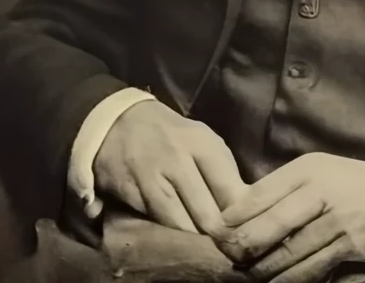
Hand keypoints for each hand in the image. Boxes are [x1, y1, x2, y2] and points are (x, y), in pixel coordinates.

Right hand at [93, 100, 247, 236]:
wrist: (121, 122)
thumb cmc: (173, 136)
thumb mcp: (203, 141)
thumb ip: (222, 171)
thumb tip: (243, 209)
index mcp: (203, 144)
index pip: (231, 191)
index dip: (239, 217)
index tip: (243, 227)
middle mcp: (178, 159)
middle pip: (207, 215)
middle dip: (217, 233)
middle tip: (223, 241)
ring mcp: (152, 177)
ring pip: (181, 225)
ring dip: (193, 237)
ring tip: (201, 239)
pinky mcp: (131, 193)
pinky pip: (157, 223)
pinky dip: (169, 232)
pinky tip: (176, 232)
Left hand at [215, 152, 364, 282]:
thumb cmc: (351, 184)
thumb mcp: (318, 171)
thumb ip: (284, 187)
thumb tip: (241, 209)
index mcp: (308, 169)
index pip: (261, 193)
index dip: (234, 216)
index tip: (215, 231)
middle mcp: (321, 192)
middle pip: (270, 225)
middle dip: (242, 247)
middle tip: (226, 258)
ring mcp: (336, 221)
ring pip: (288, 254)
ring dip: (262, 270)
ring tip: (247, 274)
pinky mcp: (349, 246)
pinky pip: (311, 269)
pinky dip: (290, 280)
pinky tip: (277, 282)